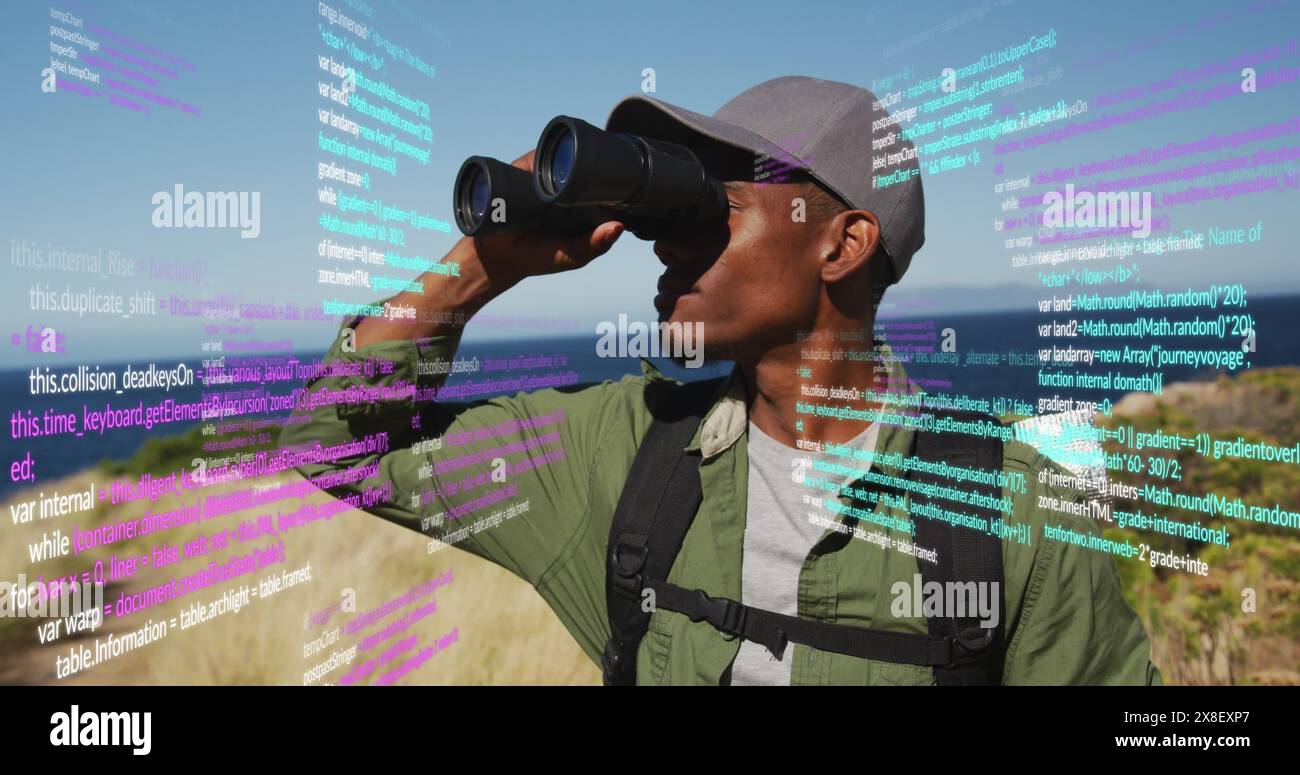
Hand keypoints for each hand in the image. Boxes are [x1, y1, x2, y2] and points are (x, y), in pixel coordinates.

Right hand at [466, 150, 624, 285]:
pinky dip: (549, 152)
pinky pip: (542, 153)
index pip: (610, 189)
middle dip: (600, 165)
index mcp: (588, 207)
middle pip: (593, 167)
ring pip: (569, 157)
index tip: (626, 185)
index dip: (620, 184)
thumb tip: (619, 226)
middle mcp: (572, 188)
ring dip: (575, 156)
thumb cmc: (538, 257)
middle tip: (602, 173)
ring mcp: (550, 176)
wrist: (496, 253)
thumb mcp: (573, 256)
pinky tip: (556, 160)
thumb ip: (595, 244)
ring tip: (577, 170)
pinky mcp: (529, 166)